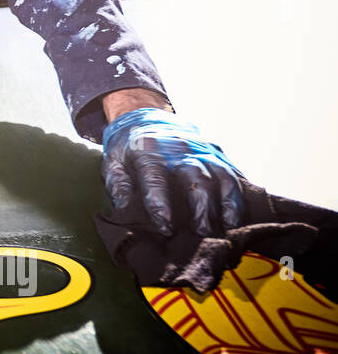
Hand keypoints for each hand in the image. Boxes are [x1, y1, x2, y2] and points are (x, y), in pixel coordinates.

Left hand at [101, 108, 244, 237]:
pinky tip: (240, 217)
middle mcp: (179, 149)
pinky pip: (233, 175)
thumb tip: (123, 208)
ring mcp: (202, 150)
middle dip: (201, 208)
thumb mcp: (113, 161)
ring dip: (227, 204)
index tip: (165, 228)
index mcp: (148, 150)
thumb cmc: (129, 148)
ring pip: (221, 177)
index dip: (160, 205)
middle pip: (196, 178)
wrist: (148, 119)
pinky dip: (239, 197)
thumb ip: (117, 184)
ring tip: (229, 229)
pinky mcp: (218, 154)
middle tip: (203, 233)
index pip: (155, 178)